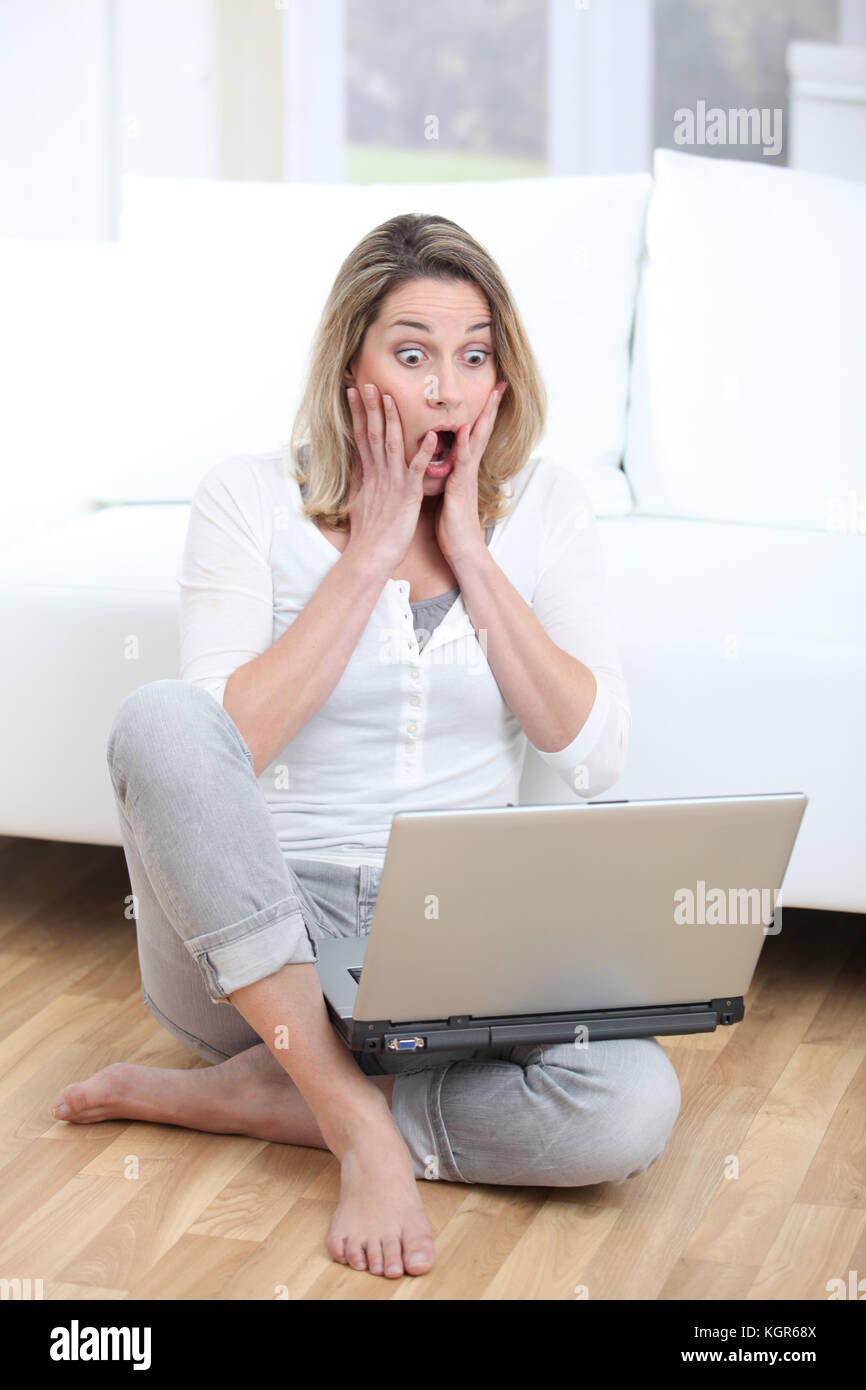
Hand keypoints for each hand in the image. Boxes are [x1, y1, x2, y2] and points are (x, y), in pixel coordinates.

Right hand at [343, 382, 438, 571]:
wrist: (370, 555)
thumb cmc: (369, 533)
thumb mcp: (360, 500)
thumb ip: (361, 478)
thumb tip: (357, 463)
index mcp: (368, 474)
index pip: (360, 436)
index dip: (357, 413)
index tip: (353, 392)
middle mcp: (378, 474)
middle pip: (372, 434)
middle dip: (370, 408)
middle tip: (369, 383)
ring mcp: (392, 483)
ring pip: (392, 445)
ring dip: (392, 420)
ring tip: (392, 397)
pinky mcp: (408, 495)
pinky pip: (417, 470)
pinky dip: (424, 453)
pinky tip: (432, 436)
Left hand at [434, 381, 506, 567]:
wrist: (462, 550)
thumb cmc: (452, 526)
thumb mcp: (447, 495)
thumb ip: (448, 477)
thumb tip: (443, 465)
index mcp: (463, 469)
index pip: (473, 434)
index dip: (480, 414)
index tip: (488, 393)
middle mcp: (468, 468)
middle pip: (481, 430)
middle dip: (490, 407)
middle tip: (500, 384)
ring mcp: (467, 476)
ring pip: (476, 440)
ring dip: (483, 417)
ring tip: (491, 395)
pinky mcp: (461, 487)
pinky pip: (463, 462)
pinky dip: (465, 444)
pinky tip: (465, 428)